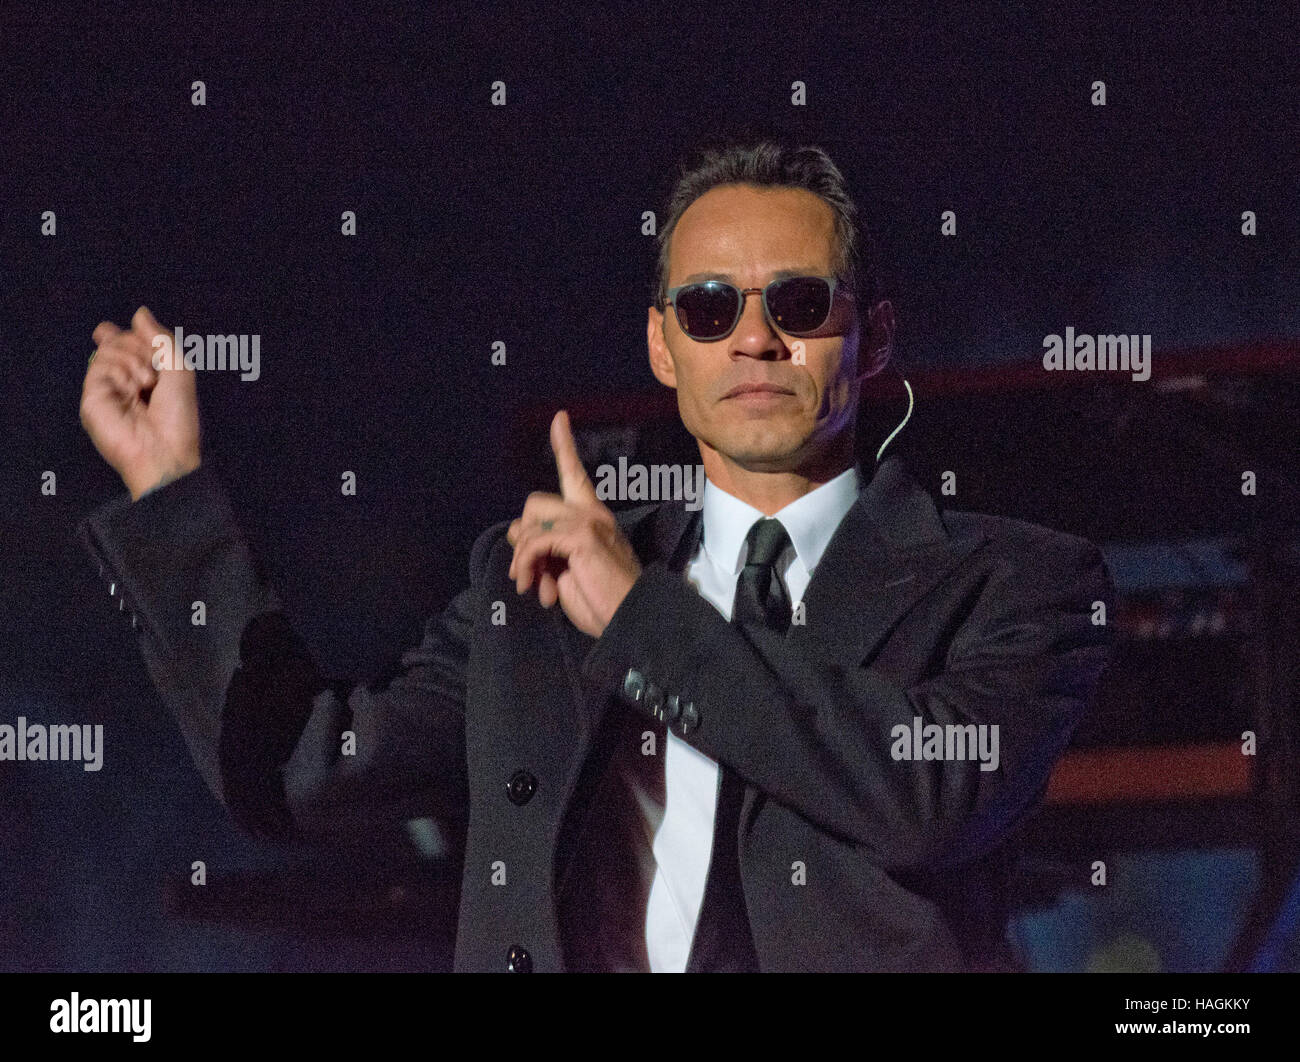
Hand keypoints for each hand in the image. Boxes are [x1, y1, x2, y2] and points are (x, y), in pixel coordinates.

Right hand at [80, 306, 200, 500]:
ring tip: (147, 382)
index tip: (121, 329)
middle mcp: (124, 383)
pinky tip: (131, 388)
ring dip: (132, 359)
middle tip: (152, 369)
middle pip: (119, 342)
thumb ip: (160, 338)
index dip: (122, 335)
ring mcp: (107, 391)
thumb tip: (140, 313)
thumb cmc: (178, 416)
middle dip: (138, 346)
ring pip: (108, 350)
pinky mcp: (92, 399)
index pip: (127, 346)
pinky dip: (119, 371)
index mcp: (145, 377)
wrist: (166, 449)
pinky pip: (99, 367)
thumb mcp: (179, 369)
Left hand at [507, 410, 641, 637]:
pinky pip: (534, 541)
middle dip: (523, 539)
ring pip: (530, 522)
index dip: (564, 445)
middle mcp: (592, 513)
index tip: (559, 417)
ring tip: (534, 586)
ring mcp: (588, 521)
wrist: (628, 619)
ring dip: (523, 559)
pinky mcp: (582, 535)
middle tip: (530, 574)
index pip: (575, 474)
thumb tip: (516, 535)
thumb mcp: (564, 570)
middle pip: (534, 504)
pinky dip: (527, 564)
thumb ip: (545, 548)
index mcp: (592, 518)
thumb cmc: (601, 601)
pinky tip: (537, 587)